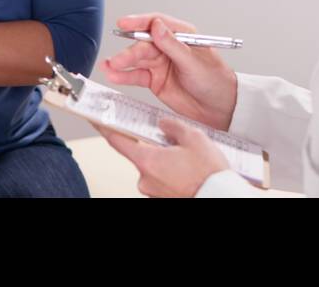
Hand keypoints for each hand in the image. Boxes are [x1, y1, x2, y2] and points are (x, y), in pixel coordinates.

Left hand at [92, 118, 229, 197]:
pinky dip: (173, 176)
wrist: (222, 198)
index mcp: (147, 160)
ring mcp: (153, 192)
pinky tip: (190, 174)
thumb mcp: (194, 137)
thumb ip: (172, 126)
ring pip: (155, 169)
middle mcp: (145, 179)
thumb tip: (163, 124)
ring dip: (167, 163)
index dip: (104, 127)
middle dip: (157, 148)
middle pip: (142, 155)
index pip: (117, 140)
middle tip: (178, 146)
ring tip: (191, 163)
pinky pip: (164, 182)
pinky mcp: (163, 200)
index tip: (96, 119)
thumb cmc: (209, 174)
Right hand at [102, 13, 237, 131]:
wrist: (220, 109)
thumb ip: (174, 46)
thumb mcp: (195, 62)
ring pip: (137, 59)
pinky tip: (114, 75)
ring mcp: (160, 64)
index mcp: (182, 35)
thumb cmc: (216, 81)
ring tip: (109, 68)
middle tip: (118, 60)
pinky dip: (124, 76)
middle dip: (129, 52)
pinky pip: (136, 75)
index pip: (157, 23)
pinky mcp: (155, 80)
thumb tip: (157, 27)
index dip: (139, 22)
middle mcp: (169, 47)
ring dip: (122, 63)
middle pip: (143, 44)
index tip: (124, 23)